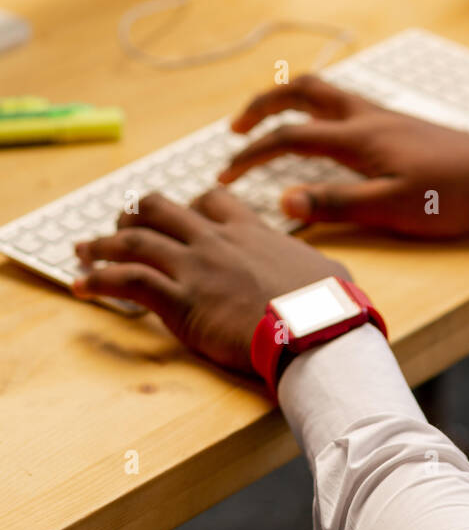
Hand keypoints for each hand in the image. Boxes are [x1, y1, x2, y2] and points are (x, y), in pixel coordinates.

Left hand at [72, 188, 351, 375]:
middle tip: (119, 223)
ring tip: (83, 250)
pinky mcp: (180, 301)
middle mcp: (215, 240)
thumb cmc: (327, 305)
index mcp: (250, 230)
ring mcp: (195, 267)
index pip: (210, 201)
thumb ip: (311, 264)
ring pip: (134, 242)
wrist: (314, 328)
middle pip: (161, 210)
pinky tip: (80, 286)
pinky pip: (127, 282)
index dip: (190, 206)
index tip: (179, 214)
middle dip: (134, 214)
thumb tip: (326, 274)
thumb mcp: (327, 269)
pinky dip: (98, 281)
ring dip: (103, 245)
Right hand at [218, 74, 468, 237]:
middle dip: (262, 104)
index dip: (251, 156)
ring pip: (324, 91)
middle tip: (236, 130)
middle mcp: (367, 116)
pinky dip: (316, 109)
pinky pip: (343, 103)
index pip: (289, 136)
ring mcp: (383, 116)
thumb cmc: (453, 195)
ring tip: (268, 124)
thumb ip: (337, 204)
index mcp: (359, 136)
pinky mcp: (397, 124)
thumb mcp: (392, 208)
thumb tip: (282, 200)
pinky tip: (322, 134)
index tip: (224, 178)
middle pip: (302, 90)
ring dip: (288, 101)